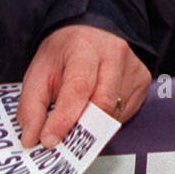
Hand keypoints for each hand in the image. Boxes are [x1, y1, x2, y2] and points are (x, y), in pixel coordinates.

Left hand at [18, 25, 151, 147]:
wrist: (92, 32)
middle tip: (63, 141)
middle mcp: (115, 54)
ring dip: (93, 126)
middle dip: (81, 129)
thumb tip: (32, 139)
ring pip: (114, 114)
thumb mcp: (39, 71)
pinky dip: (106, 120)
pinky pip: (124, 114)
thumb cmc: (65, 52)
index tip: (48, 140)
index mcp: (85, 48)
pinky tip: (95, 107)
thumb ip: (31, 106)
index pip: (79, 87)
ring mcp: (133, 68)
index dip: (64, 118)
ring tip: (77, 117)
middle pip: (103, 104)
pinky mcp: (143, 81)